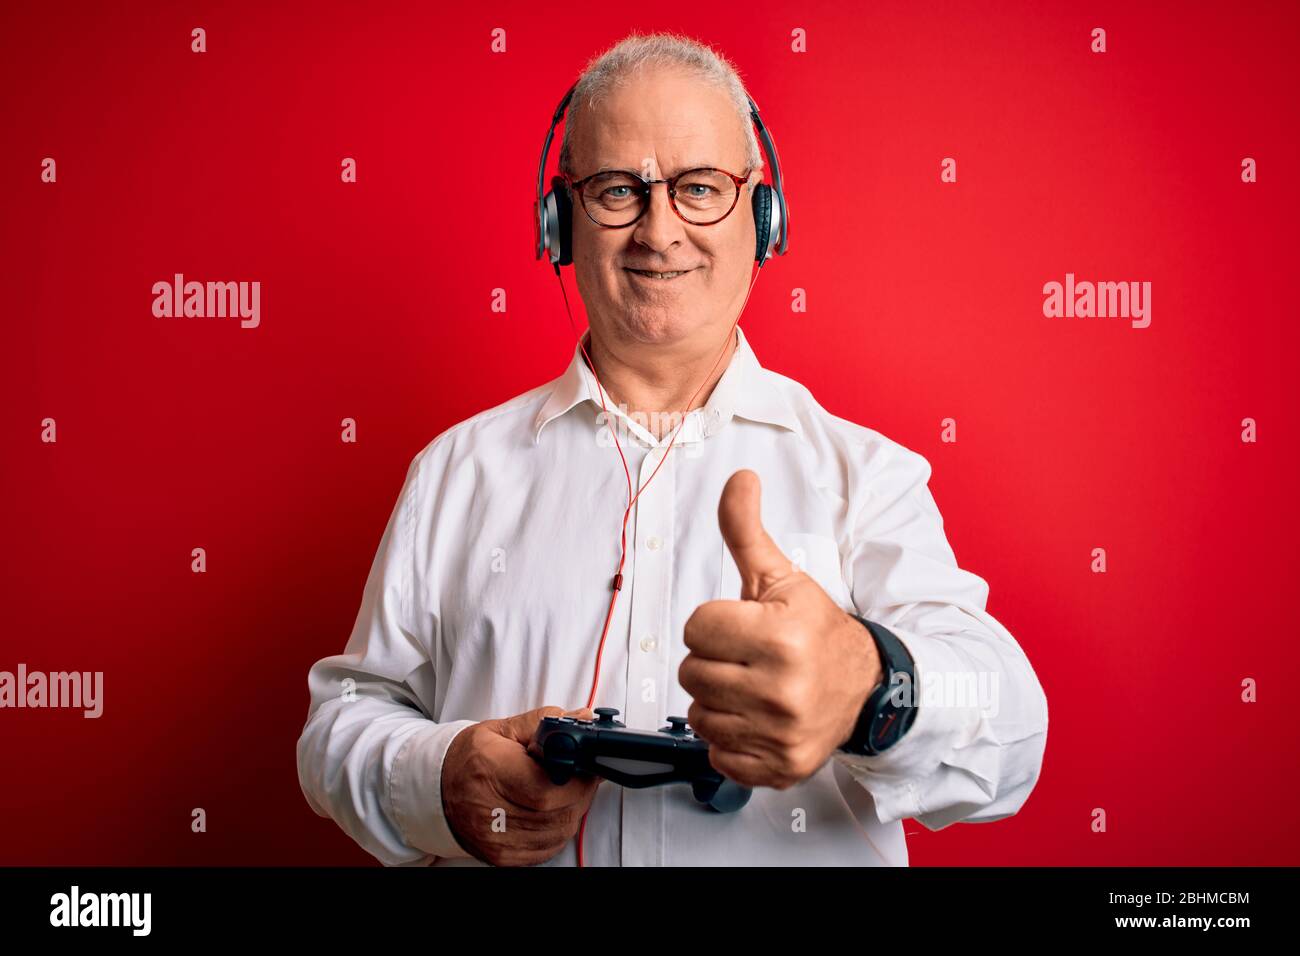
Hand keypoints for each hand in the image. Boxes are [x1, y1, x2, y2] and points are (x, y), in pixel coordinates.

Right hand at [441, 705, 600, 865]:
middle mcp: (490, 813)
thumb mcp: (502, 729)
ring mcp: (497, 841)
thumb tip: (583, 718)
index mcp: (490, 772)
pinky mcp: (504, 858)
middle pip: (560, 811)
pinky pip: (550, 847)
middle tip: (578, 773)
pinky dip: (559, 828)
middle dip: (580, 790)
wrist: (438, 791)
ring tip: (563, 788)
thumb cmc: (470, 758)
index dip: (576, 776)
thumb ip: (545, 722)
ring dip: (572, 808)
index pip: (548, 786)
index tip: (584, 763)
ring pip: (561, 831)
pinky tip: (550, 810)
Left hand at [679, 469, 882, 788]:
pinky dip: (732, 740)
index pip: (694, 627)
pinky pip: (718, 755)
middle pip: (691, 673)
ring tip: (754, 687)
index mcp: (780, 637)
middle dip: (714, 661)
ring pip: (700, 715)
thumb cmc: (817, 630)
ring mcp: (780, 733)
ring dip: (720, 701)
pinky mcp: (778, 767)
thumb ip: (747, 531)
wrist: (865, 687)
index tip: (743, 626)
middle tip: (749, 657)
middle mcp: (781, 689)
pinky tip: (758, 719)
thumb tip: (739, 478)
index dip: (714, 623)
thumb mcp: (782, 577)